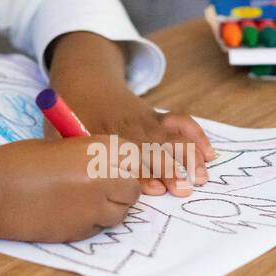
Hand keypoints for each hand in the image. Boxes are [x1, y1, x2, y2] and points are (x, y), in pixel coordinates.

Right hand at [0, 137, 141, 242]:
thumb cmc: (22, 162)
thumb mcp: (64, 148)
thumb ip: (92, 159)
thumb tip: (112, 172)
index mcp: (101, 148)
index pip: (134, 161)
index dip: (123, 167)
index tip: (111, 170)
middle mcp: (106, 177)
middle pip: (132, 190)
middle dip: (119, 191)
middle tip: (96, 189)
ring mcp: (95, 207)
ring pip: (119, 214)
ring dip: (105, 209)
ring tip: (76, 201)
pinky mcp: (82, 231)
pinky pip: (97, 229)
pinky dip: (87, 223)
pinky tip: (63, 213)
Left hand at [82, 92, 216, 197]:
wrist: (88, 84)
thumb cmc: (76, 120)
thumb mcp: (66, 137)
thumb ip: (77, 161)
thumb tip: (91, 191)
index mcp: (106, 137)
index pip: (126, 158)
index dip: (141, 174)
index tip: (153, 189)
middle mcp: (130, 130)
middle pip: (154, 149)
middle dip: (169, 168)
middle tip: (183, 188)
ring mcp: (146, 122)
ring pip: (171, 137)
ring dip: (188, 155)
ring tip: (200, 176)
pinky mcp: (158, 117)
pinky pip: (181, 123)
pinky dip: (196, 136)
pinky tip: (208, 154)